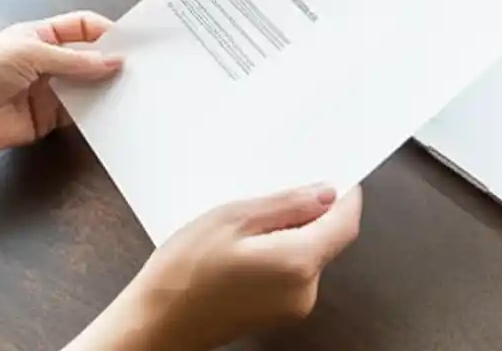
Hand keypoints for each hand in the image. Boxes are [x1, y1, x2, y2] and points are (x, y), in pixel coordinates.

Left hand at [0, 11, 122, 160]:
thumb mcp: (29, 53)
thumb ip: (74, 60)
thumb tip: (114, 62)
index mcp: (40, 36)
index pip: (83, 27)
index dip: (108, 32)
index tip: (133, 42)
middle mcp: (47, 62)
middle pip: (90, 58)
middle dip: (113, 62)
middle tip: (142, 70)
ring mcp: (48, 91)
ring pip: (88, 88)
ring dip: (107, 89)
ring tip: (134, 92)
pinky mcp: (47, 119)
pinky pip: (78, 116)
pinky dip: (95, 115)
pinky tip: (112, 114)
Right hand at [69, 185, 362, 350]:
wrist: (154, 325)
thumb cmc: (183, 273)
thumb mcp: (233, 219)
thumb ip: (287, 204)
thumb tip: (327, 193)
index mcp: (299, 262)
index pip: (345, 223)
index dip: (346, 196)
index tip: (337, 176)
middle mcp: (305, 290)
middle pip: (327, 238)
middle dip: (310, 213)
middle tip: (274, 192)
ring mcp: (292, 306)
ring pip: (308, 254)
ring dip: (291, 233)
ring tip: (247, 223)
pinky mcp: (277, 312)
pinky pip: (292, 272)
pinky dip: (280, 252)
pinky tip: (245, 246)